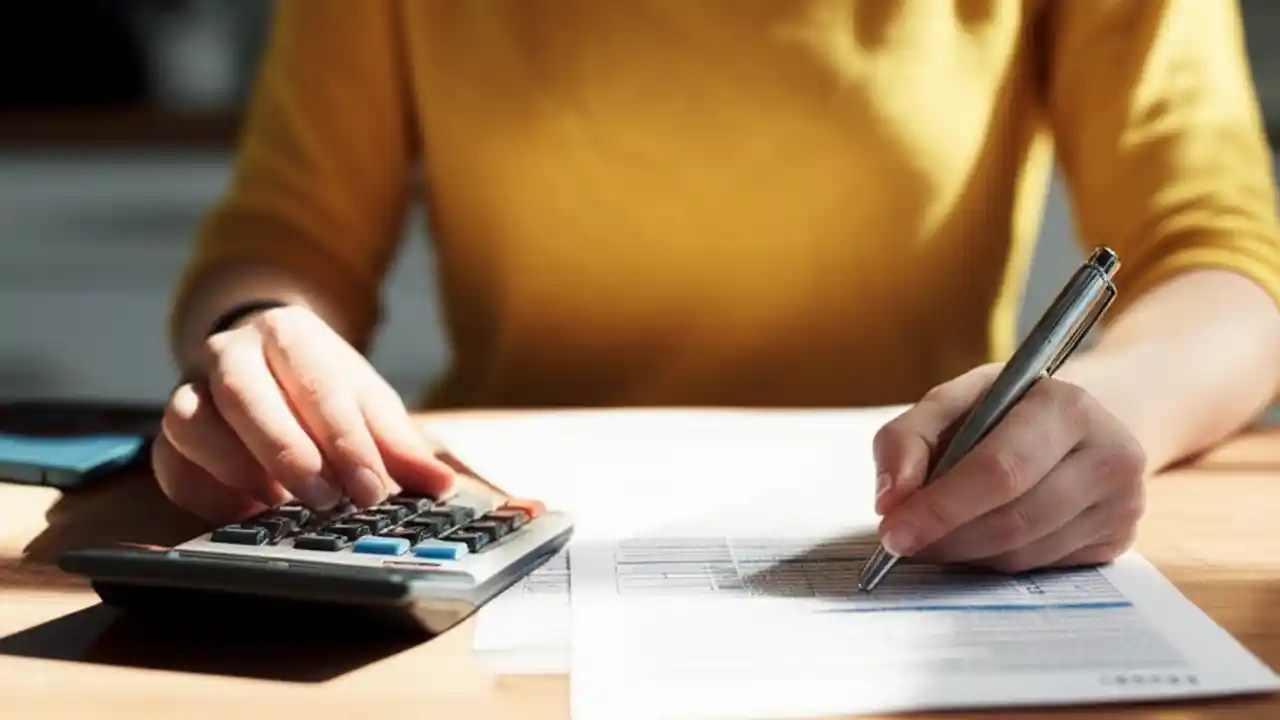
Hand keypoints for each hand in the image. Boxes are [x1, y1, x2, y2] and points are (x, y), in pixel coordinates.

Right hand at [153, 305, 455, 522]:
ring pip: (192, 421)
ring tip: (281, 504)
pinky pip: (171, 463)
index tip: (372, 489)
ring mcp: (189, 387)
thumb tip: (441, 484)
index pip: (317, 384)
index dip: (346, 441)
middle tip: (328, 500)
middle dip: (289, 453)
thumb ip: (400, 445)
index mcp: (289, 333)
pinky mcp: (168, 434)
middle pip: (246, 395)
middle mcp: (231, 351)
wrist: (263, 361)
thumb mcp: (367, 404)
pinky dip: (206, 493)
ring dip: (238, 468)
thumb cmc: (322, 389)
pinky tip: (246, 512)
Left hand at [871, 364, 1147, 572]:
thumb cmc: (1006, 410)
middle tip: (902, 543)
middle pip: (1013, 520)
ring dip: (966, 554)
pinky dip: (996, 562)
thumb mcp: (954, 402)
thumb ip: (907, 440)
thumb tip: (890, 500)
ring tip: (934, 538)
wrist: (1080, 422)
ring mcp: (1123, 502)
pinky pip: (1042, 569)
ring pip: (1024, 554)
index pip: (998, 471)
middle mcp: (1109, 454)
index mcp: (1065, 406)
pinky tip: (978, 540)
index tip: (893, 532)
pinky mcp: (1120, 539)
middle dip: (946, 538)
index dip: (940, 508)